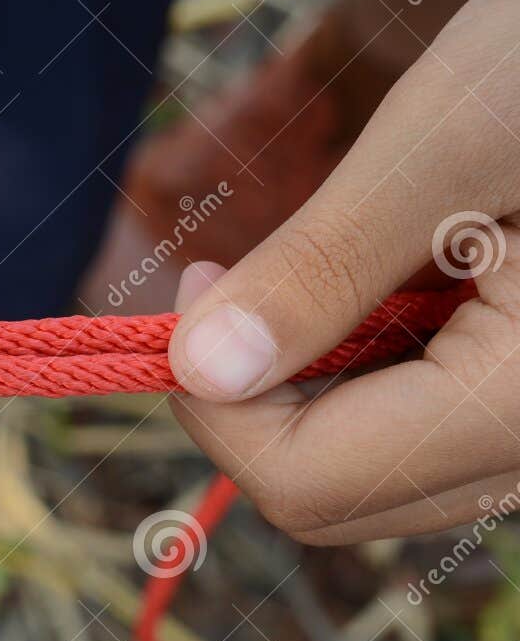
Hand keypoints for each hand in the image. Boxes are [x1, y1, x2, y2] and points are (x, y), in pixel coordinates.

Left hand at [168, 0, 519, 544]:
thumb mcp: (445, 144)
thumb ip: (320, 268)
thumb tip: (199, 371)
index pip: (308, 481)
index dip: (217, 403)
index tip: (195, 288)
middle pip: (334, 495)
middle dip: (255, 398)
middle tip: (230, 279)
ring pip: (370, 470)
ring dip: (305, 383)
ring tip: (321, 264)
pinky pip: (418, 430)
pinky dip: (361, 370)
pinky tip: (378, 278)